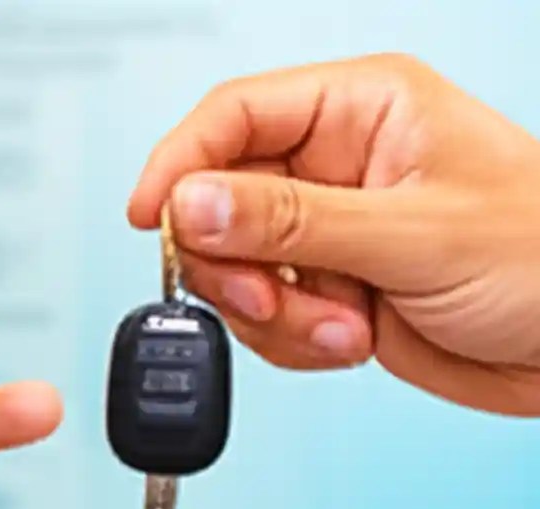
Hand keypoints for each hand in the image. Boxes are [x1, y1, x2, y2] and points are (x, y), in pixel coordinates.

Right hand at [128, 53, 539, 415]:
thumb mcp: (415, 232)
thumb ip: (292, 221)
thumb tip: (193, 203)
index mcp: (361, 110)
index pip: (233, 117)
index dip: (180, 164)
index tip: (153, 217)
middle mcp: (334, 166)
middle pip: (219, 201)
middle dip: (237, 263)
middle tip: (271, 295)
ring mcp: (329, 231)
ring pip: (237, 268)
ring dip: (275, 312)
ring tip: (342, 323)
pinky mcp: (330, 287)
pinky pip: (266, 315)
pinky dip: (294, 339)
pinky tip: (352, 338)